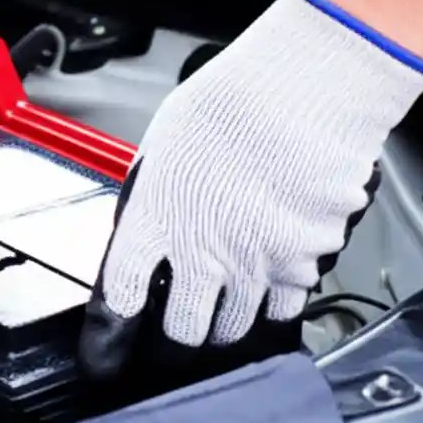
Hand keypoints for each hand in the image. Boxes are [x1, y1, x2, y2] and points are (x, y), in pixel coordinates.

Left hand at [78, 0, 422, 379]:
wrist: (306, 87)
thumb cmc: (234, 102)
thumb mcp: (164, 147)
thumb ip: (153, 200)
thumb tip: (146, 231)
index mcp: (155, 222)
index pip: (123, 297)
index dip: (116, 325)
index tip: (119, 334)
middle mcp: (203, 253)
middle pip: (183, 331)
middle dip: (180, 335)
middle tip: (184, 326)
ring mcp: (257, 264)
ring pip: (236, 328)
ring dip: (230, 323)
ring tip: (229, 308)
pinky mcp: (305, 262)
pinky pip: (288, 302)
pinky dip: (279, 299)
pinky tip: (275, 279)